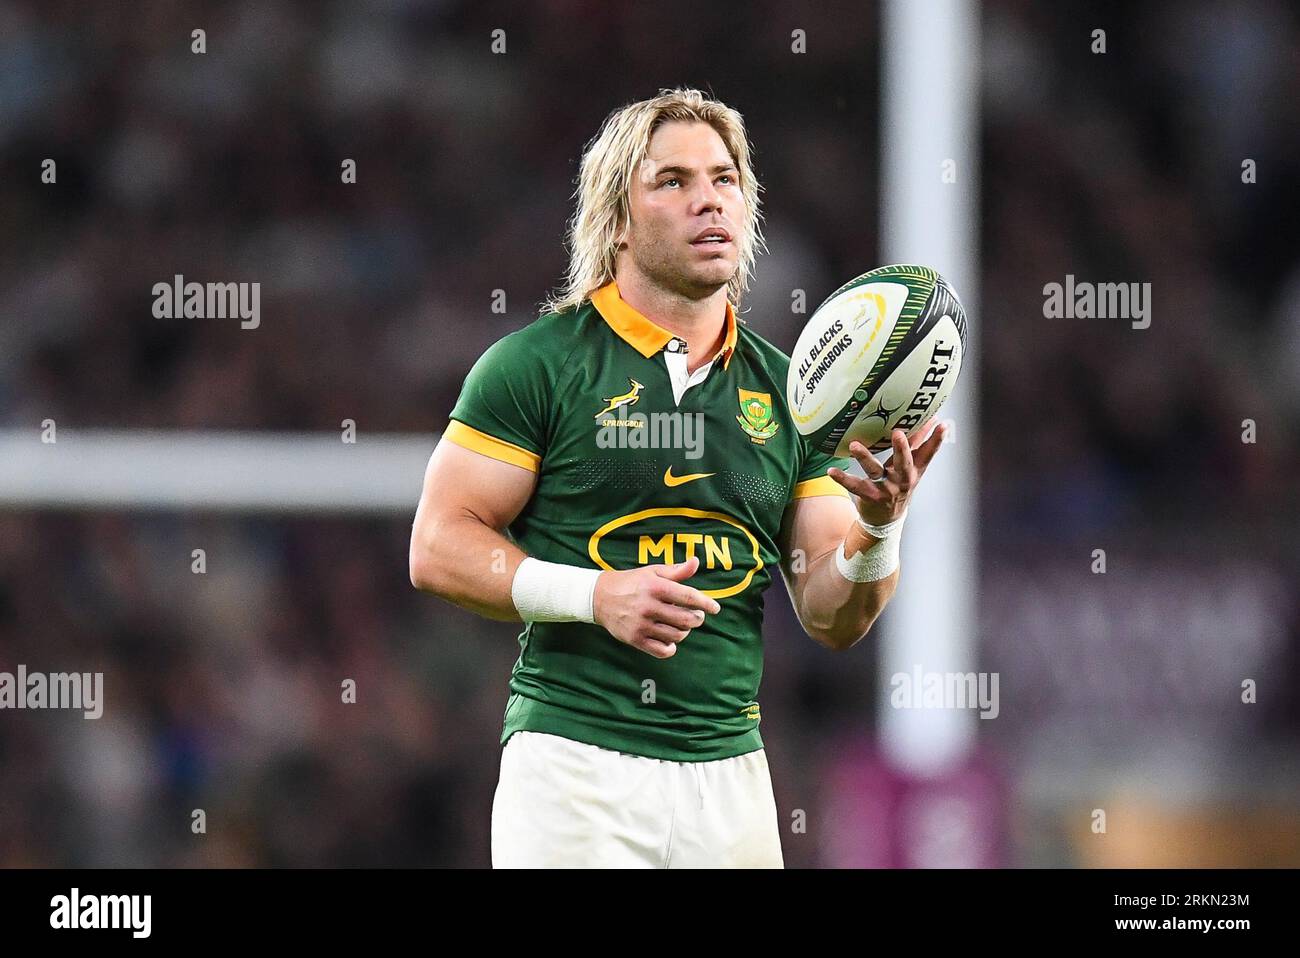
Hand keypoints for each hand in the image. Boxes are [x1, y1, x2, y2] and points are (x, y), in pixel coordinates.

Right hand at [592, 555, 720, 658]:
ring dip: (685, 631)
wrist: (599, 597)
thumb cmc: (631, 582)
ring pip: (676, 635)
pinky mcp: (635, 639)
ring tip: (682, 625)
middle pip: (686, 620)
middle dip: (697, 619)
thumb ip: (676, 570)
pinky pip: (662, 650)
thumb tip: (696, 562)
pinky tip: (670, 639)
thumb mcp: (652, 572)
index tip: (716, 608)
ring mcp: (641, 625)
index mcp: (655, 587)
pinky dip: (671, 647)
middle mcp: (648, 606)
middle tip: (696, 616)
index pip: (688, 597)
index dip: (706, 603)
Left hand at [826, 421, 946, 526]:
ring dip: (865, 457)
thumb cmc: (899, 484)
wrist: (887, 518)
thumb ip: (919, 443)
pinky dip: (842, 478)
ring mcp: (886, 489)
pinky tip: (832, 470)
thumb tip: (932, 418)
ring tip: (855, 445)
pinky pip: (854, 485)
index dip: (936, 439)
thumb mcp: (912, 467)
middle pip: (904, 462)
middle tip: (898, 433)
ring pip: (875, 471)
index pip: (928, 453)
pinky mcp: (869, 495)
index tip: (942, 425)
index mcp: (914, 470)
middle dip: (902, 448)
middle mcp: (902, 479)